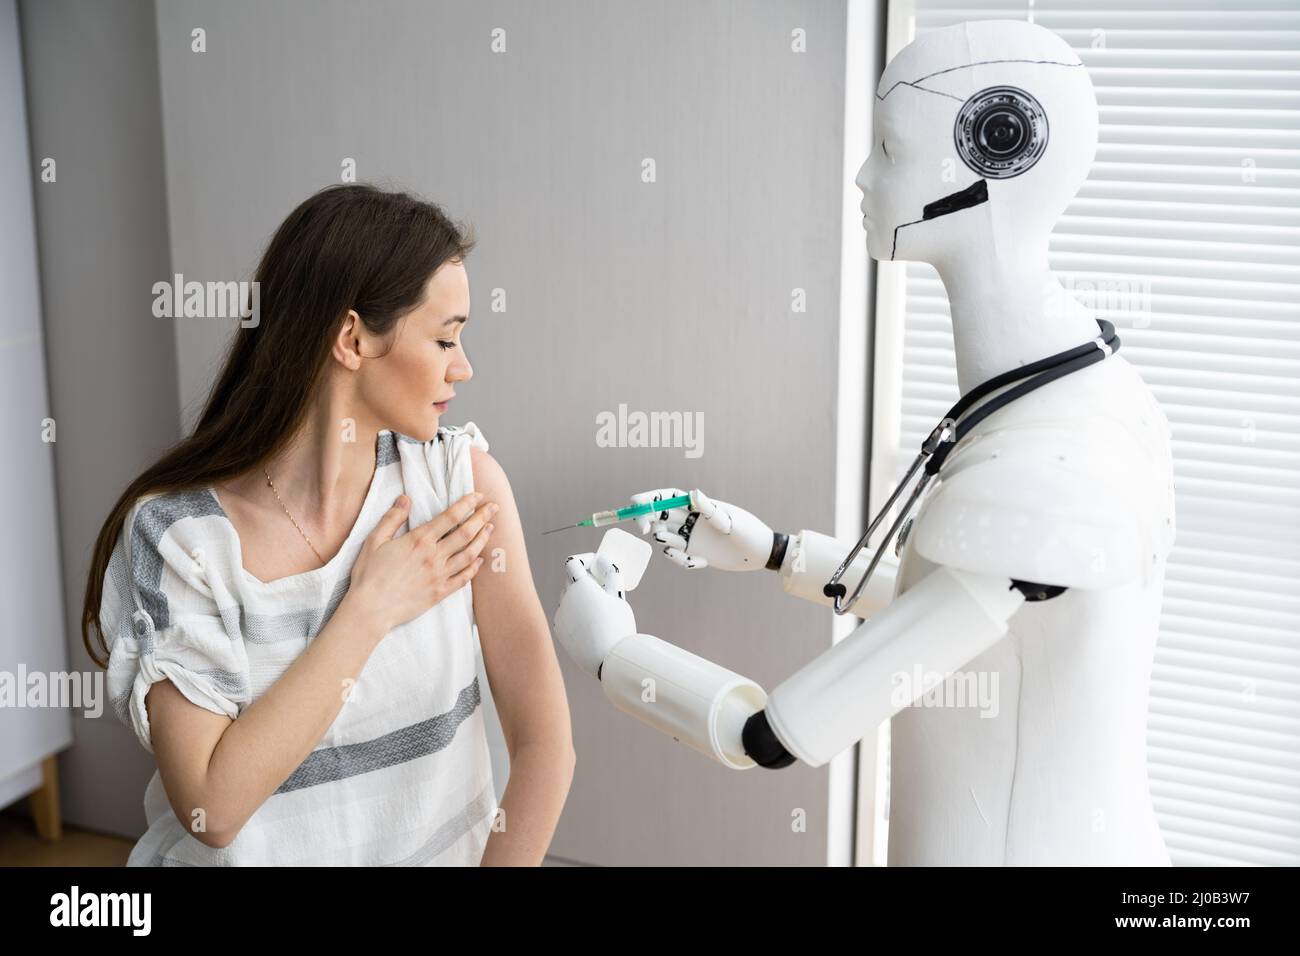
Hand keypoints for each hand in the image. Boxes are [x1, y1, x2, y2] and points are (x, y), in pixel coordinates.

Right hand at [349, 491, 498, 632]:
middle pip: (466, 533)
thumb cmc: (368, 575)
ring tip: (491, 528)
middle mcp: (433, 556)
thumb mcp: (374, 540)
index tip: (478, 495)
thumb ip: (392, 518)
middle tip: (494, 507)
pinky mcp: (440, 592)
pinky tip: (480, 560)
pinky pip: (464, 578)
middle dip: (483, 517)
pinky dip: (475, 568)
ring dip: (483, 539)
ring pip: (469, 554)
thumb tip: (405, 498)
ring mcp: (439, 575)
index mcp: (419, 540)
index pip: (450, 517)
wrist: (370, 609)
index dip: (467, 504)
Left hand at [552, 552, 635, 678]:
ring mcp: (561, 614)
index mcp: (581, 586)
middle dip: (583, 576)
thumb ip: (612, 575)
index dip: (585, 559)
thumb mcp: (619, 597)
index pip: (573, 562)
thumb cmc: (617, 626)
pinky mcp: (559, 629)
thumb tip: (603, 560)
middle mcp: (566, 598)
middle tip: (601, 583)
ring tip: (597, 606)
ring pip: (567, 596)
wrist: (608, 660)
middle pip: (569, 578)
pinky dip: (574, 612)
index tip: (596, 562)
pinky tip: (589, 622)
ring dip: (578, 595)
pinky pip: (565, 614)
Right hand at [630, 487, 773, 571]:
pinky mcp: (693, 552)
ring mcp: (690, 536)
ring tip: (686, 547)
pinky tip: (703, 562)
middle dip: (646, 519)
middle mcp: (690, 519)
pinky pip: (676, 555)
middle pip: (658, 515)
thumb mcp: (730, 521)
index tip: (636, 505)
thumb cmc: (749, 532)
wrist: (760, 554)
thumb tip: (693, 493)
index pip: (667, 498)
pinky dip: (682, 560)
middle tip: (645, 529)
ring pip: (664, 536)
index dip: (649, 499)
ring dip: (666, 541)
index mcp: (697, 505)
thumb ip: (710, 510)